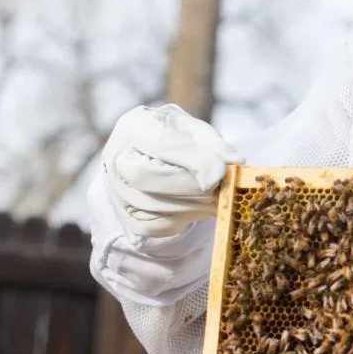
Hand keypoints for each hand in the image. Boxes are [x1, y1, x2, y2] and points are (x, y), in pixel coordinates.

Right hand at [100, 104, 243, 237]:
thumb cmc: (176, 138)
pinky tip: (198, 205)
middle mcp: (117, 160)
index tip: (221, 172)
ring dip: (196, 205)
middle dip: (193, 186)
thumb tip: (235, 162)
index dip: (194, 160)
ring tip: (216, 196)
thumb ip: (214, 144)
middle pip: (151, 178)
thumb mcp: (196, 131)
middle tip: (222, 188)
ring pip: (159, 206)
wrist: (150, 157)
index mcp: (135, 127)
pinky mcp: (130, 218)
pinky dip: (186, 218)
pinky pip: (161, 225)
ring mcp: (119, 192)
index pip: (163, 144)